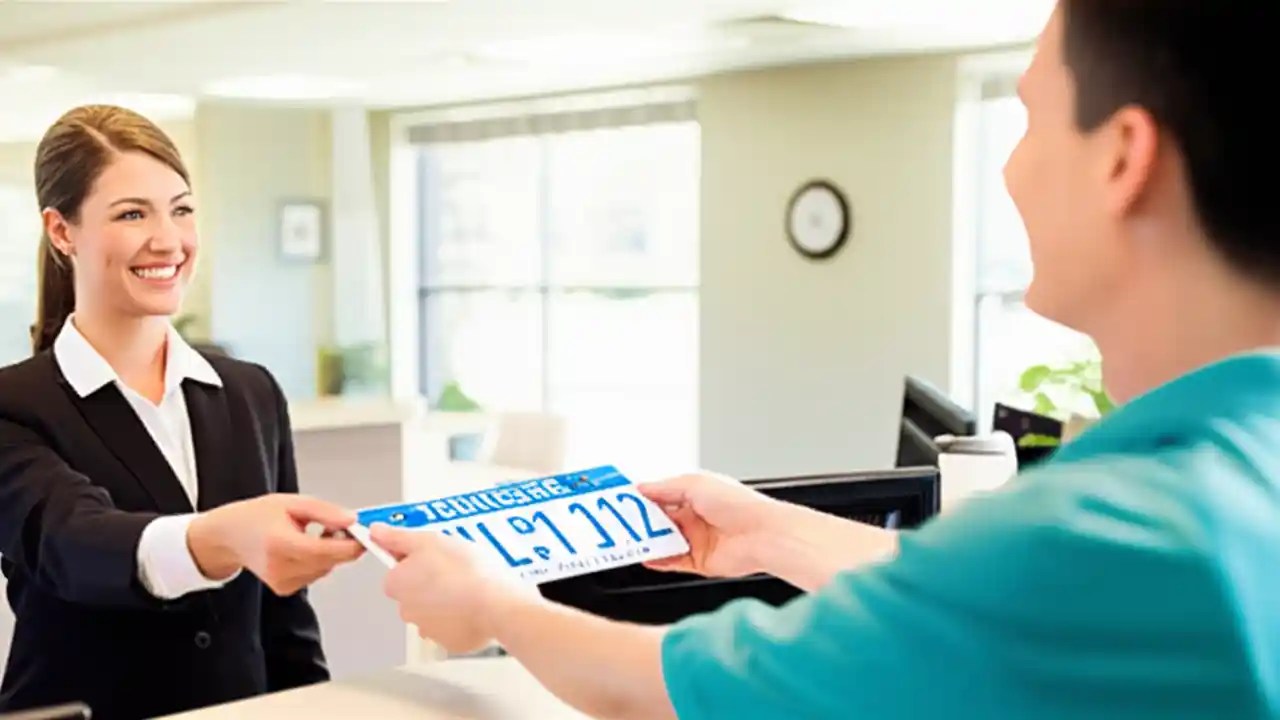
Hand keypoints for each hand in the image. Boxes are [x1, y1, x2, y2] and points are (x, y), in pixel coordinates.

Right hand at [188, 494, 363, 595]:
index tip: (362, 533)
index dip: (351, 544)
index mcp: (280, 544)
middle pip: (330, 562)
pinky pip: (315, 574)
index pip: (326, 552)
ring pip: (326, 569)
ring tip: (312, 533)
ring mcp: (282, 582)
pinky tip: (303, 548)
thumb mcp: (293, 502)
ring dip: (329, 552)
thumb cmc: (256, 516)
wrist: (229, 536)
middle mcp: (280, 568)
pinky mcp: (284, 589)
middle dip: (341, 544)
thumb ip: (325, 512)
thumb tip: (352, 520)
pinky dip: (317, 561)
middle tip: (335, 525)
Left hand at [372, 525, 535, 654]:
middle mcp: (407, 610)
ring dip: (447, 600)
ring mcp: (429, 629)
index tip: (434, 556)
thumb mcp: (429, 540)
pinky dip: (462, 617)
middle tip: (455, 569)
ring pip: (434, 611)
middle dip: (431, 582)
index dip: (415, 561)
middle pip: (414, 593)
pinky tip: (476, 604)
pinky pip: (453, 627)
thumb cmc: (464, 570)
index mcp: (397, 584)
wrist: (495, 603)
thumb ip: (398, 537)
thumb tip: (376, 532)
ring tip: (470, 586)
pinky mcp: (450, 642)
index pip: (396, 571)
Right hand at [637, 472, 784, 578]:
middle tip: (622, 523)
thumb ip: (666, 487)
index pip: (663, 495)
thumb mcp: (695, 483)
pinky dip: (659, 560)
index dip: (644, 499)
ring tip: (630, 540)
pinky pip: (674, 561)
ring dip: (648, 541)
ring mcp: (698, 540)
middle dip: (642, 522)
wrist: (762, 535)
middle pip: (661, 520)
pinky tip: (647, 556)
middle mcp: (697, 517)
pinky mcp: (700, 561)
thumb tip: (643, 486)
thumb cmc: (739, 504)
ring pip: (665, 541)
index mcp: (698, 494)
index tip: (624, 501)